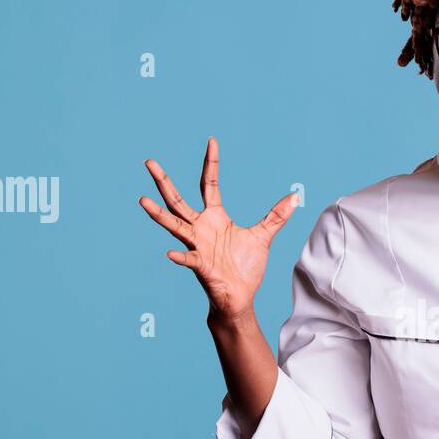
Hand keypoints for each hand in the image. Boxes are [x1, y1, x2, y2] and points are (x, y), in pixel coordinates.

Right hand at [139, 137, 299, 320]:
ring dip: (159, 215)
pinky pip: (189, 259)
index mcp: (215, 217)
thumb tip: (295, 197)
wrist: (240, 298)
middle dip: (164, 182)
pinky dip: (181, 257)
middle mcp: (201, 228)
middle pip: (178, 200)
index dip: (211, 163)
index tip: (211, 141)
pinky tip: (171, 255)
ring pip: (175, 227)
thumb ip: (276, 216)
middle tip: (149, 162)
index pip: (209, 184)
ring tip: (143, 201)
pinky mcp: (202, 267)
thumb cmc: (245, 268)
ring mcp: (198, 246)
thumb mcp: (263, 236)